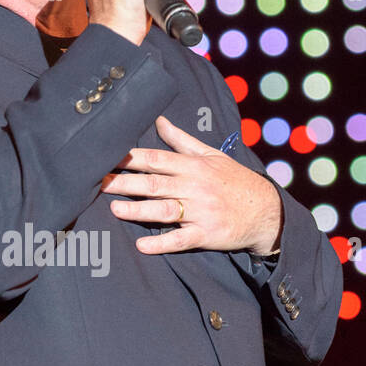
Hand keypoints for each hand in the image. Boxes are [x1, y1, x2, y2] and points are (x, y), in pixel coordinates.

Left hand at [100, 115, 283, 254]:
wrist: (265, 210)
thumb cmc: (234, 181)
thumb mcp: (211, 155)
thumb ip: (182, 140)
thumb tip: (159, 120)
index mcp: (194, 166)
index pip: (157, 159)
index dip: (131, 158)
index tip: (107, 157)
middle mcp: (195, 187)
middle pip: (155, 183)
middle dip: (126, 183)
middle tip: (100, 182)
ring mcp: (200, 211)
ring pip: (164, 210)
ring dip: (138, 210)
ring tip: (114, 209)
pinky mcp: (206, 234)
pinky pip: (180, 240)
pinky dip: (161, 244)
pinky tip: (142, 246)